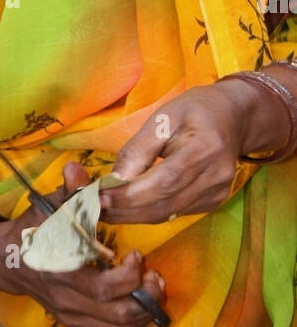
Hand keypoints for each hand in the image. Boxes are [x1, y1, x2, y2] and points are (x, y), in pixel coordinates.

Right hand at [0, 162, 165, 326]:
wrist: (9, 261)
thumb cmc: (35, 231)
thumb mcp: (50, 209)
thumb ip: (70, 193)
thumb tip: (76, 168)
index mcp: (62, 273)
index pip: (105, 288)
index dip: (131, 275)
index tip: (135, 254)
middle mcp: (68, 302)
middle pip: (120, 314)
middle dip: (147, 295)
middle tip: (153, 274)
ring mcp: (73, 319)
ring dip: (147, 314)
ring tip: (153, 290)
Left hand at [99, 78, 289, 224]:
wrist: (234, 118)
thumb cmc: (196, 111)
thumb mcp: (163, 117)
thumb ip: (138, 149)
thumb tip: (114, 180)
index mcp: (204, 149)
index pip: (163, 182)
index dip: (128, 195)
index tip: (97, 196)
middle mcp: (215, 177)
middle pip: (163, 204)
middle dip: (123, 209)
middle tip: (92, 206)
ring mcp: (216, 193)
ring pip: (166, 214)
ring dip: (130, 215)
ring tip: (103, 208)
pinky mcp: (212, 202)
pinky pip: (174, 213)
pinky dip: (147, 213)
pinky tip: (127, 207)